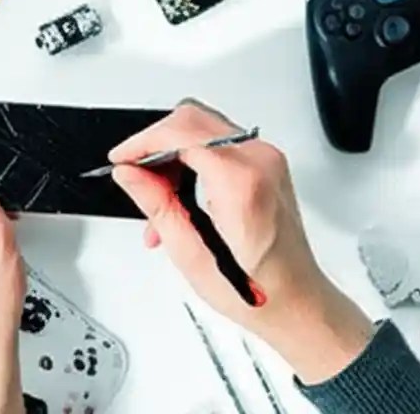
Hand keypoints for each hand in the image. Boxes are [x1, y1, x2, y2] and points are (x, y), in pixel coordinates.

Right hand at [111, 101, 373, 383]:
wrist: (296, 299)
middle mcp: (260, 161)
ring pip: (203, 128)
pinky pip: (219, 143)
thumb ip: (157, 204)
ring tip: (158, 195)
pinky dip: (192, 158)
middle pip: (192, 120)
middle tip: (135, 174)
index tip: (123, 158)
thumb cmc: (258, 289)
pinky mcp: (267, 163)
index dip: (142, 142)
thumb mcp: (190, 253)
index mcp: (241, 183)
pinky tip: (178, 191)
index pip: (181, 133)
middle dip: (155, 143)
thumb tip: (130, 174)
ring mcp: (267, 159)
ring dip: (173, 153)